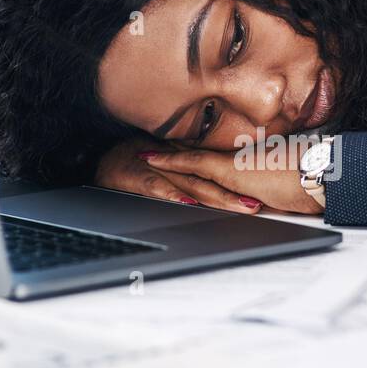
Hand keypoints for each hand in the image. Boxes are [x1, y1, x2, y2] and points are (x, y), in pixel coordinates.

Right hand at [94, 136, 264, 213]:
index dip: (241, 184)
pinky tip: (187, 203)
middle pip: (212, 181)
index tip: (266, 195)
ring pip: (192, 185)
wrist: (100, 161)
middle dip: (237, 194)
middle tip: (261, 205)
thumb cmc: (139, 168)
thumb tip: (220, 197)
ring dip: (216, 196)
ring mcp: (159, 171)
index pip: (218, 175)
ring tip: (239, 206)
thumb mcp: (171, 171)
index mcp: (187, 163)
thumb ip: (195, 180)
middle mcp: (177, 166)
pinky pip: (157, 186)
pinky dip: (172, 194)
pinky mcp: (137, 177)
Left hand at [144, 148, 323, 214]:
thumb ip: (269, 191)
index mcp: (248, 161)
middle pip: (196, 149)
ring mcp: (232, 162)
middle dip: (170, 146)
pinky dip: (169, 161)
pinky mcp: (230, 171)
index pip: (212, 153)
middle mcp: (237, 157)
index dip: (189, 147)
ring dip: (163, 151)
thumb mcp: (286, 190)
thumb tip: (268, 200)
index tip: (172, 142)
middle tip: (143, 138)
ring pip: (188, 155)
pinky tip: (150, 159)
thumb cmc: (312, 183)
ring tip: (137, 145)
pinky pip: (192, 165)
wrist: (322, 179)